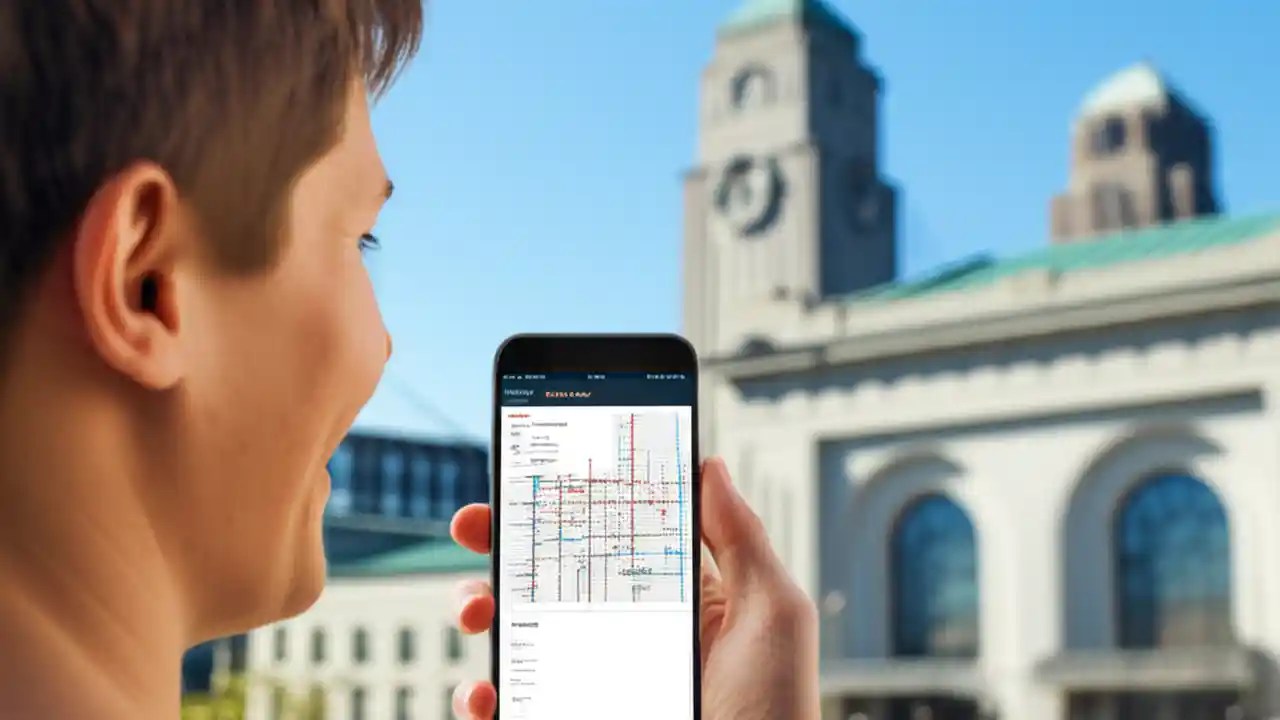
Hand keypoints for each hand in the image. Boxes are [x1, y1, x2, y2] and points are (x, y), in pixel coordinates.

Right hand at [447, 457, 820, 719]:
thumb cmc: (777, 710)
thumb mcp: (772, 614)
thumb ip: (742, 539)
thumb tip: (710, 466)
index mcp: (673, 600)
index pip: (610, 536)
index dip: (567, 503)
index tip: (529, 474)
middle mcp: (625, 634)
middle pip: (548, 575)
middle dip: (501, 543)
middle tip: (474, 524)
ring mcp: (592, 682)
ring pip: (516, 634)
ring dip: (481, 607)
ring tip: (475, 607)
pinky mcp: (567, 715)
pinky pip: (509, 704)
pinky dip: (479, 694)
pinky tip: (485, 690)